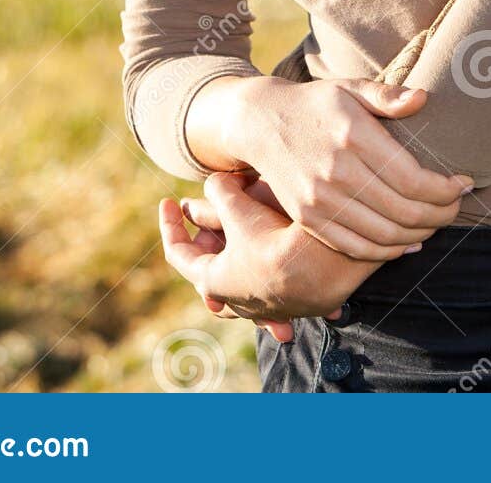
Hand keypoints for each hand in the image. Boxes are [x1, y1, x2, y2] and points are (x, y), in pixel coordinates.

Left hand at [159, 170, 383, 329]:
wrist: (324, 268)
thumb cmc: (273, 241)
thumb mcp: (237, 206)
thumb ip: (218, 189)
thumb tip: (216, 183)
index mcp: (212, 281)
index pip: (177, 252)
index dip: (168, 224)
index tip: (167, 202)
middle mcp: (235, 300)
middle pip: (210, 266)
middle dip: (209, 235)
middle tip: (209, 210)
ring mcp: (265, 306)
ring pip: (243, 277)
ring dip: (242, 251)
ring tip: (245, 228)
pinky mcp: (293, 302)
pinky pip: (274, 281)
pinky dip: (271, 263)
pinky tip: (277, 240)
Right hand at [232, 75, 472, 258]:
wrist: (261, 123)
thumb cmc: (316, 103)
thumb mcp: (349, 88)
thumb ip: (386, 95)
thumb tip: (422, 98)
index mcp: (352, 135)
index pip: (412, 179)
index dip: (445, 189)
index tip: (464, 183)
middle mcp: (336, 171)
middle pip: (403, 211)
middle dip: (440, 214)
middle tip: (456, 206)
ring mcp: (320, 200)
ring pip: (384, 235)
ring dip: (419, 235)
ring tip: (436, 222)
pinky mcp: (309, 219)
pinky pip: (356, 247)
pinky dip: (387, 251)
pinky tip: (407, 242)